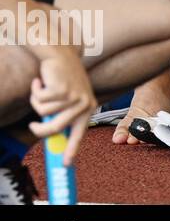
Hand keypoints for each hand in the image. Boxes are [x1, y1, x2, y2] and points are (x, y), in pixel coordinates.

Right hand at [27, 49, 94, 163]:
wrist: (61, 55)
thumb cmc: (62, 79)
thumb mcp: (66, 100)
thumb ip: (62, 116)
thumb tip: (52, 138)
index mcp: (87, 109)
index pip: (79, 134)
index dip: (71, 150)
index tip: (65, 165)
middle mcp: (84, 104)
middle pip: (55, 128)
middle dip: (39, 129)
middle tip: (32, 125)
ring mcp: (74, 96)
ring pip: (44, 113)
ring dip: (37, 101)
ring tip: (43, 90)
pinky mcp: (63, 88)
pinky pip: (40, 101)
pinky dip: (36, 91)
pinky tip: (42, 82)